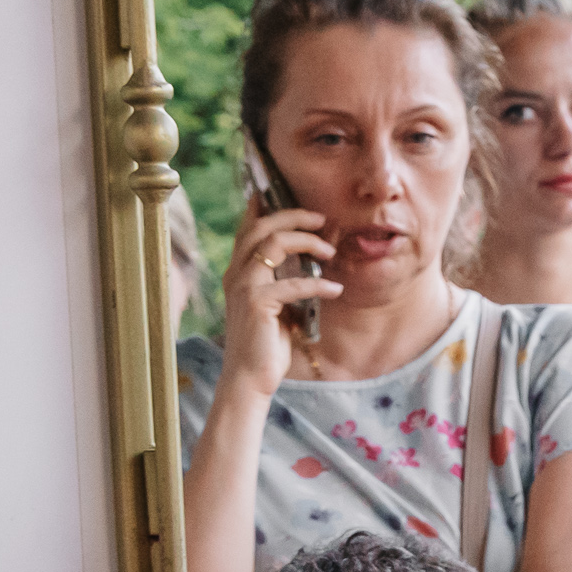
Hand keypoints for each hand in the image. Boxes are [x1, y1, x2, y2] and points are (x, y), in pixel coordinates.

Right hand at [219, 201, 338, 398]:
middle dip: (294, 216)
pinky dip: (318, 285)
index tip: (279, 192)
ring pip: (274, 244)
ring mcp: (245, 287)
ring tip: (331, 251)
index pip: (248, 229)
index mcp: (238, 273)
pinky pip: (293, 284)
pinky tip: (335, 289)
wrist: (249, 380)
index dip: (262, 207)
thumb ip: (285, 283)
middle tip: (322, 219)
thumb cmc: (264, 346)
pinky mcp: (258, 304)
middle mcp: (237, 274)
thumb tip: (313, 264)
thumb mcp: (276, 308)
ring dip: (308, 242)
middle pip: (262, 227)